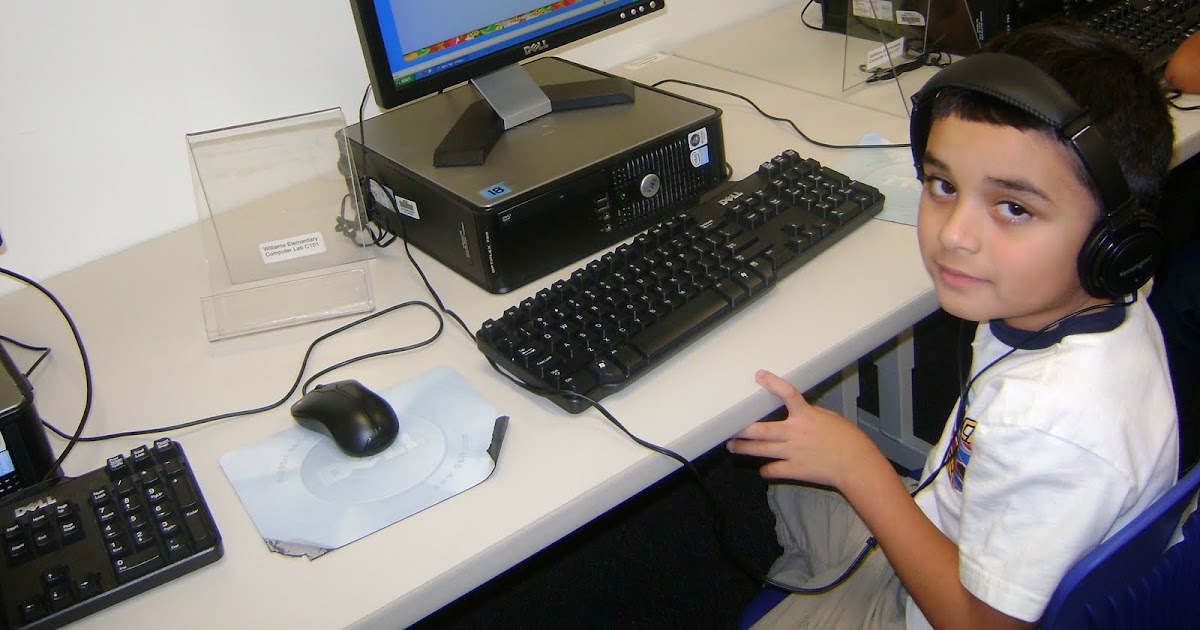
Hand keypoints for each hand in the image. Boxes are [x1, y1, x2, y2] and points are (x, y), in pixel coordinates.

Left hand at [726, 369, 885, 489]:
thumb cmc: (848, 440)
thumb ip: (808, 415)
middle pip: (761, 430)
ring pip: (761, 450)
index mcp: (806, 416)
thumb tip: (795, 413)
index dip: (772, 383)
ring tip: (732, 446)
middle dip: (742, 429)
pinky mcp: (795, 470)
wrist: (856, 465)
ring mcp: (793, 453)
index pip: (787, 394)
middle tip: (729, 427)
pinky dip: (766, 470)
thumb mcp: (829, 418)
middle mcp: (795, 433)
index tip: (759, 375)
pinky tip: (763, 468)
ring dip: (744, 448)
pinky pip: (773, 470)